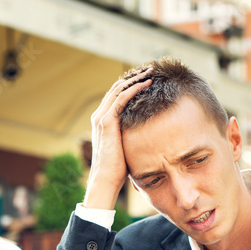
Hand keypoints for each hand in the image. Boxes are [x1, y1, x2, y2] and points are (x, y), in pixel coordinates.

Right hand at [83, 67, 152, 209]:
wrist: (106, 181)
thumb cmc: (117, 170)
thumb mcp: (126, 147)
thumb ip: (131, 137)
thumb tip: (148, 136)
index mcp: (102, 121)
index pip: (116, 96)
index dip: (131, 85)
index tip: (147, 78)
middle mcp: (99, 116)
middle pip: (117, 88)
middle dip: (134, 77)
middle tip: (150, 69)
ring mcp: (101, 117)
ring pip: (119, 89)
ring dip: (136, 78)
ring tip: (151, 71)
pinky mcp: (106, 121)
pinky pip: (121, 98)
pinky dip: (134, 88)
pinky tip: (147, 83)